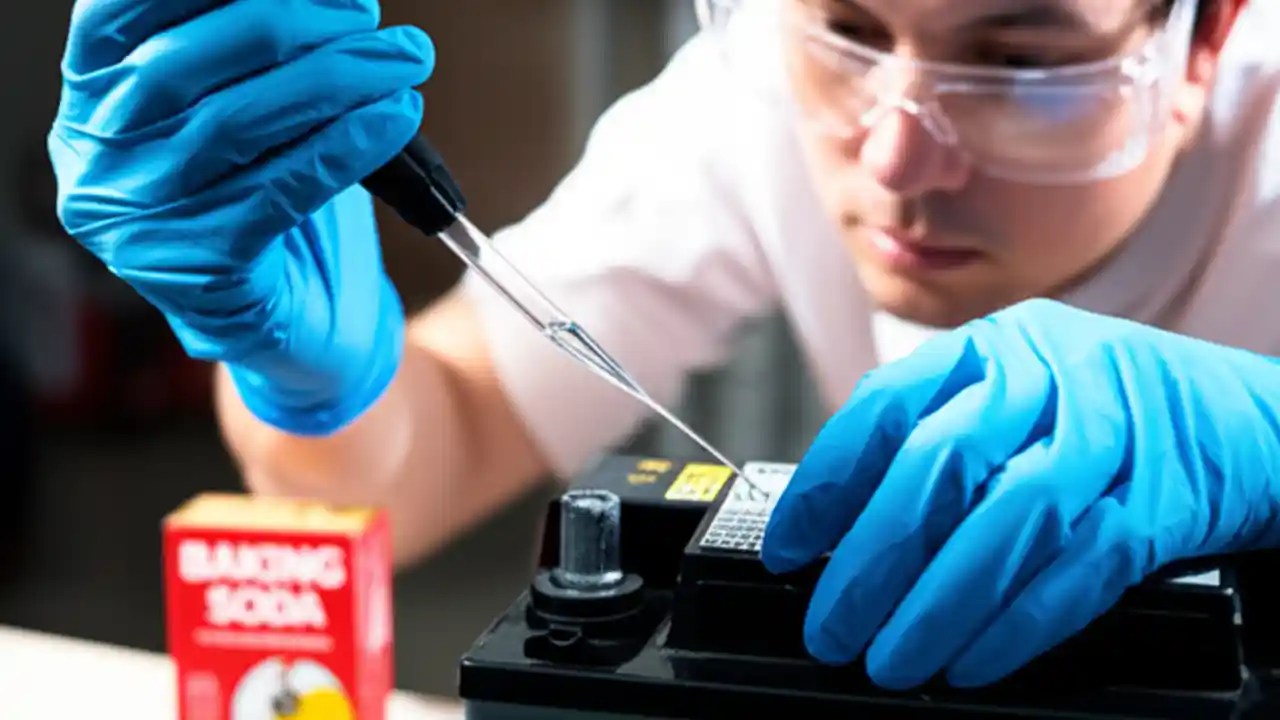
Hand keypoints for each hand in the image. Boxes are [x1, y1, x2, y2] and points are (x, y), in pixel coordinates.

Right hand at [48, 0, 434, 433]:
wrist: (293, 322)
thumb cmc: (265, 201)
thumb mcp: (244, 116)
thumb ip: (251, 58)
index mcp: (92, 102)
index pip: (122, 15)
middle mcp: (97, 161)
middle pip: (183, 65)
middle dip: (289, 25)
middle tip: (367, 19)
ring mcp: (138, 223)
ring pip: (234, 126)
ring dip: (333, 81)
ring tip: (400, 61)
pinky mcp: (197, 271)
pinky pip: (279, 193)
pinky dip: (346, 147)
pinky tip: (394, 121)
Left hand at [761, 298, 1279, 688]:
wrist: (1250, 424)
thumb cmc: (1116, 414)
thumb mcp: (1023, 397)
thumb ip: (943, 441)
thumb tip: (842, 527)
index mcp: (996, 349)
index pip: (887, 407)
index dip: (828, 483)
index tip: (788, 546)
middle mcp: (1048, 378)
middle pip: (938, 466)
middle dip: (871, 557)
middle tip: (831, 624)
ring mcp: (1109, 435)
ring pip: (1005, 520)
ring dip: (936, 603)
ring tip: (890, 656)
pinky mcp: (1161, 501)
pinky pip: (1077, 569)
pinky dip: (1016, 622)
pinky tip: (970, 660)